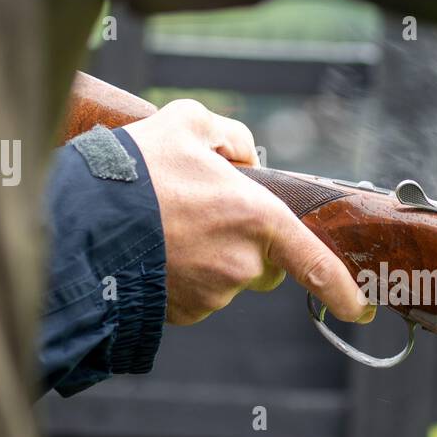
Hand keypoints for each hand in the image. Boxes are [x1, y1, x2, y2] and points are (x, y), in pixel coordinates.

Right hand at [123, 100, 374, 325]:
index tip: (357, 306)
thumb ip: (229, 136)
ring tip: (166, 228)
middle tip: (202, 215)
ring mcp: (213, 294)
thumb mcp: (184, 123)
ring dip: (207, 258)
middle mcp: (242, 264)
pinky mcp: (184, 313)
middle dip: (246, 246)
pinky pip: (196, 296)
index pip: (314, 262)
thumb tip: (246, 156)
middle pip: (264, 265)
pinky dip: (182, 277)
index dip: (340, 288)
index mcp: (257, 218)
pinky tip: (155, 253)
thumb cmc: (134, 171)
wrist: (78, 223)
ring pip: (226, 280)